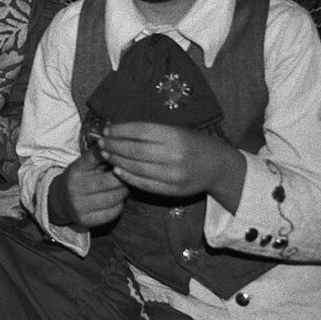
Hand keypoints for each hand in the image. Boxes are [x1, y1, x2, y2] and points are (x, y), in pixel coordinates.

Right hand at [48, 147, 127, 227]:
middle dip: (123, 177)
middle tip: (130, 174)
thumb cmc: (80, 178)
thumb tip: (123, 148)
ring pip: (113, 198)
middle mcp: (75, 187)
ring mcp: (79, 205)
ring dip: (124, 191)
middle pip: (109, 181)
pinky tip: (118, 200)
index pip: (95, 157)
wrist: (60, 200)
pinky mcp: (86, 220)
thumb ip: (101, 157)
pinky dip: (120, 205)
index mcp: (76, 169)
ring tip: (125, 186)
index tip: (122, 155)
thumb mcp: (85, 165)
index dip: (112, 155)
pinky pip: (112, 213)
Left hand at [99, 122, 244, 202]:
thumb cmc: (194, 143)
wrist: (219, 167)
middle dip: (114, 146)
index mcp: (175, 135)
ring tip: (106, 155)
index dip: (120, 130)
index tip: (106, 129)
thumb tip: (119, 129)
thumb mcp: (177, 130)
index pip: (140, 131)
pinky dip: (129, 177)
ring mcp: (174, 175)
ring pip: (137, 168)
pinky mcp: (173, 190)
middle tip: (101, 143)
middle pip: (135, 150)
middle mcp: (174, 155)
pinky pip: (145, 184)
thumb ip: (152, 131)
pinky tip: (118, 170)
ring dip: (117, 161)